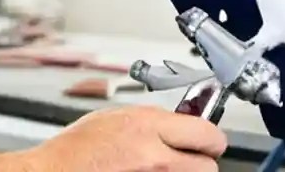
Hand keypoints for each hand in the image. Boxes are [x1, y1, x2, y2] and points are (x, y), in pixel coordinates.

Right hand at [18, 106, 227, 170]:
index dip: (211, 139)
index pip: (208, 134)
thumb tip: (181, 124)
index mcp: (146, 127)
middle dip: (202, 163)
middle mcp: (153, 157)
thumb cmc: (73, 151)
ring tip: (163, 170)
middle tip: (191, 160)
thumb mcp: (115, 119)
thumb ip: (152, 122)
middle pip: (209, 167)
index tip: (208, 142)